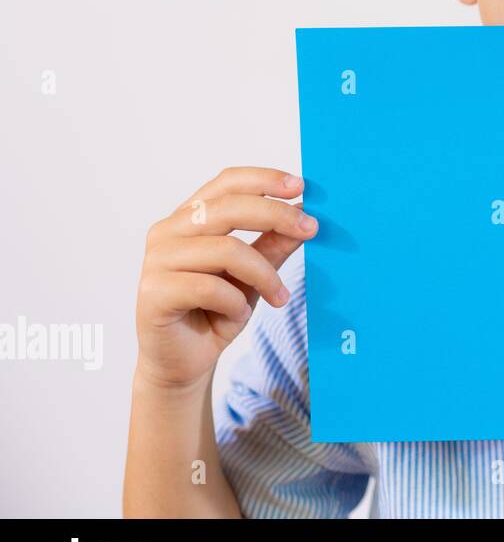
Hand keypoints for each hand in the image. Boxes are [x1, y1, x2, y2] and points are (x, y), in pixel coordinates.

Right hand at [135, 167, 317, 389]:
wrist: (185, 361)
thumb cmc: (217, 310)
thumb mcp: (255, 273)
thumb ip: (274, 243)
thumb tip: (305, 213)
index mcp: (189, 217)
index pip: (227, 182)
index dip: (264, 179)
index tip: (301, 186)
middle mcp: (168, 231)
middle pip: (228, 207)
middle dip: (277, 215)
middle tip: (312, 230)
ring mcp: (157, 261)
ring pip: (226, 249)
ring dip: (264, 274)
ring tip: (280, 296)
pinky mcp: (153, 292)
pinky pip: (209, 287)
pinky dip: (234, 302)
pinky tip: (237, 314)